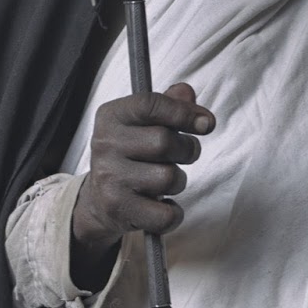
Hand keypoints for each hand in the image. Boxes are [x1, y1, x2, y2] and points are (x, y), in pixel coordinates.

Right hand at [70, 83, 213, 289]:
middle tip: (185, 154)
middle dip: (187, 149)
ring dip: (179, 181)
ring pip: (168, 177)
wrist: (100, 200)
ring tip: (165, 180)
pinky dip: (174, 213)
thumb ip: (168, 104)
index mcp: (111, 116)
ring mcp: (109, 178)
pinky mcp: (118, 209)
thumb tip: (187, 92)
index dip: (185, 112)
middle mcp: (105, 144)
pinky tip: (162, 205)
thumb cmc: (131, 155)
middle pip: (164, 141)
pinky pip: (165, 214)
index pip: (151, 104)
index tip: (207, 122)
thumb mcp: (143, 123)